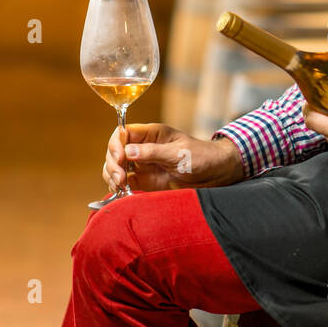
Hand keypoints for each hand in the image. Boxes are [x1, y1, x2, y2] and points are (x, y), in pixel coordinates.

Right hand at [103, 123, 245, 191]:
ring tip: (120, 187)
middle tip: (120, 179)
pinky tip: (121, 193)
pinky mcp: (143, 181)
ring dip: (112, 177)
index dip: (116, 144)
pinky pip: (123, 183)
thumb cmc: (202, 157)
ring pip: (115, 168)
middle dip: (112, 164)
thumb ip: (153, 152)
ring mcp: (142, 165)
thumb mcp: (179, 153)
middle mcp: (143, 148)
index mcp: (151, 135)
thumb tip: (127, 151)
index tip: (119, 158)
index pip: (123, 133)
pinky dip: (117, 188)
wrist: (215, 175)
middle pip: (115, 151)